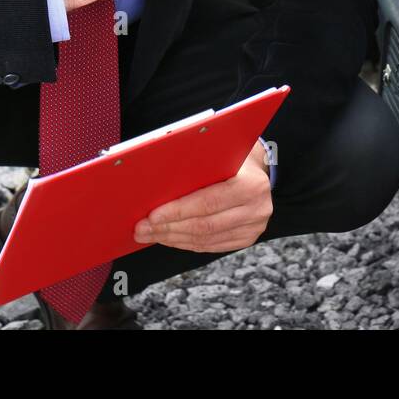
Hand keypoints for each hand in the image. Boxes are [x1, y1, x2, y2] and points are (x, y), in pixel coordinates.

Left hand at [132, 140, 272, 251]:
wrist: (256, 168)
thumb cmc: (231, 156)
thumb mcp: (219, 152)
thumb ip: (197, 164)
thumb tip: (156, 181)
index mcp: (251, 184)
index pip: (208, 202)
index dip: (178, 211)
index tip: (152, 216)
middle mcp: (257, 208)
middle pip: (204, 225)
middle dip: (168, 228)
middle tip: (142, 229)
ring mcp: (254, 227)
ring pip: (205, 239)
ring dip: (173, 238)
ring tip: (149, 234)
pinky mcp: (247, 238)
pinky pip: (211, 245)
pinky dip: (186, 243)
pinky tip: (169, 238)